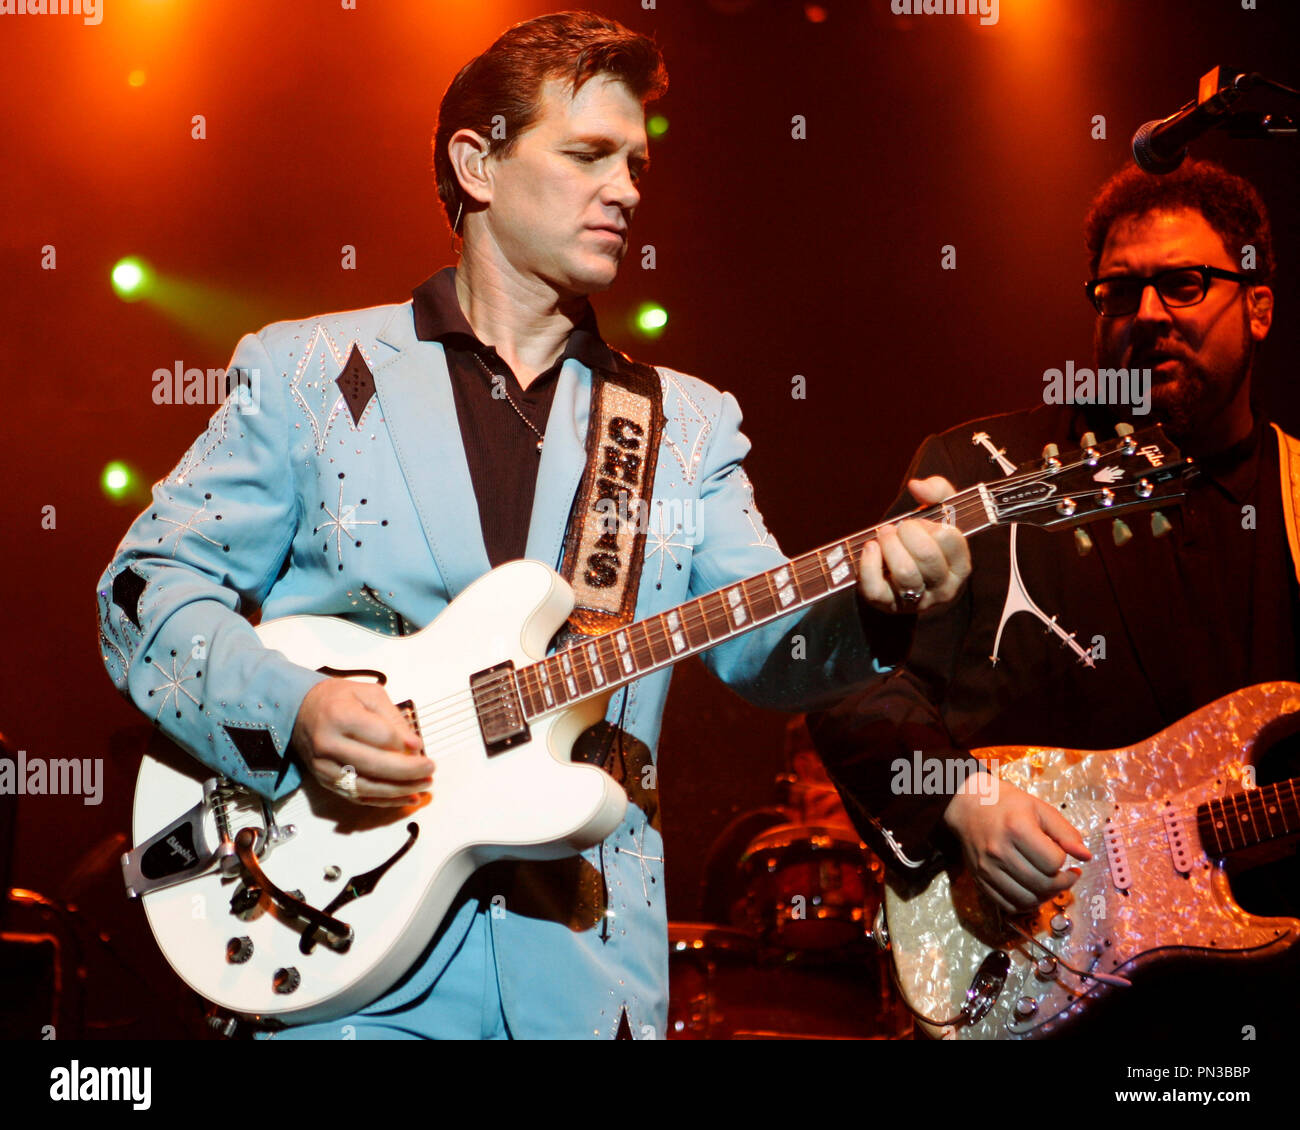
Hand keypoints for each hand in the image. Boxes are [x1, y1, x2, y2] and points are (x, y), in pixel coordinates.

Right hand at [290, 679, 433, 806]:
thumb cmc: (337, 699)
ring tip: (424, 785)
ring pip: (367, 787)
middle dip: (408, 771)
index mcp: (340, 716)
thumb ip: (393, 717)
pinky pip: (358, 797)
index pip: (380, 736)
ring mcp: (325, 767)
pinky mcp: (326, 781)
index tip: (420, 746)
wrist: (299, 711)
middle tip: (430, 769)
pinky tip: (407, 798)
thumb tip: (414, 745)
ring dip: (400, 790)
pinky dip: (385, 801)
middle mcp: (329, 744)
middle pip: (375, 765)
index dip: (405, 744)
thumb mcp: (368, 694)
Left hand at [857, 476, 970, 613]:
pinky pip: (875, 588)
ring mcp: (916, 601)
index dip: (930, 524)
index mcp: (960, 566)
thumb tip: (916, 486)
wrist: (904, 576)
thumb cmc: (926, 540)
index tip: (920, 524)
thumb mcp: (940, 513)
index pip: (949, 539)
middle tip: (898, 527)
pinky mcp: (887, 605)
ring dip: (890, 545)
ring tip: (884, 534)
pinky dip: (869, 564)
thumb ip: (937, 490)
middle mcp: (943, 588)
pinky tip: (870, 548)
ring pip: (905, 572)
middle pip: (926, 555)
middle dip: (907, 532)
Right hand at [942, 775, 1090, 912]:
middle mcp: (999, 851)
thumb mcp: (1040, 809)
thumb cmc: (1006, 804)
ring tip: (1050, 884)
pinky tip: (1031, 890)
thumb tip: (1086, 857)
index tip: (1063, 854)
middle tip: (1066, 875)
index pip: (1053, 862)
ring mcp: (987, 868)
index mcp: (1016, 828)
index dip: (1064, 861)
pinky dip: (1025, 904)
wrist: (967, 804)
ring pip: (1027, 900)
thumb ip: (1065, 832)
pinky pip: (1008, 905)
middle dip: (1062, 883)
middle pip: (1042, 883)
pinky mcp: (980, 880)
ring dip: (1045, 896)